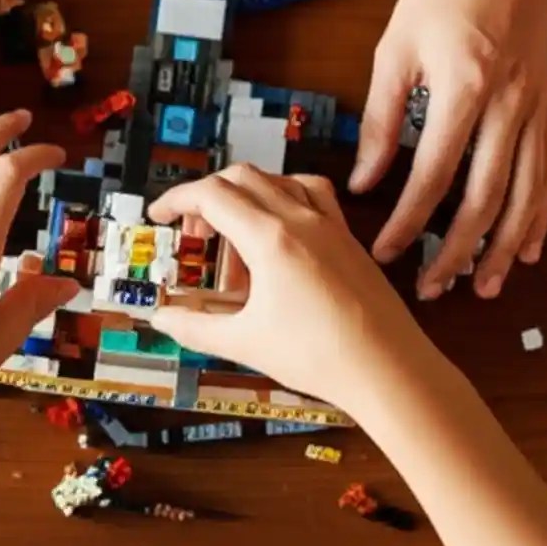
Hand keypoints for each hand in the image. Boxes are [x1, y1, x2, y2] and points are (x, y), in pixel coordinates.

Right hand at [148, 164, 438, 405]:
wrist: (389, 368)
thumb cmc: (317, 356)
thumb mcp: (245, 343)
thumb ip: (196, 328)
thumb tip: (161, 319)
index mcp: (270, 238)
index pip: (212, 195)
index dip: (177, 200)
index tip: (158, 216)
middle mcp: (300, 219)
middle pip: (242, 177)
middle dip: (207, 196)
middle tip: (193, 234)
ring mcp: (329, 225)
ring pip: (278, 179)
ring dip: (246, 193)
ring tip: (234, 234)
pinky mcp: (349, 238)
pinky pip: (313, 194)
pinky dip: (286, 196)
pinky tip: (281, 229)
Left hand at [351, 0, 546, 300]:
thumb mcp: (396, 47)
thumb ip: (380, 117)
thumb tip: (365, 177)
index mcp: (465, 91)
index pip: (434, 176)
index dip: (409, 222)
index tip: (388, 253)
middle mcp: (507, 108)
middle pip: (485, 200)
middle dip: (457, 252)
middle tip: (432, 287)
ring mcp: (536, 113)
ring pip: (527, 197)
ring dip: (505, 249)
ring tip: (483, 287)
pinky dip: (540, 218)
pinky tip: (528, 248)